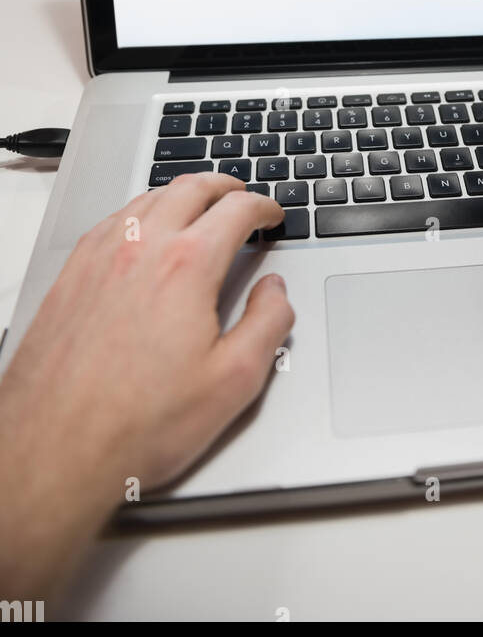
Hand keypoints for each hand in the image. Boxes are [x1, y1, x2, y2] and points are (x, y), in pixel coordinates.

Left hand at [0, 174, 292, 596]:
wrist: (54, 450)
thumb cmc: (137, 424)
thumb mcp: (234, 383)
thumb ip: (268, 324)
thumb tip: (275, 291)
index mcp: (187, 265)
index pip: (237, 211)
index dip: (264, 207)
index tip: (272, 215)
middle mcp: (140, 247)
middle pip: (190, 189)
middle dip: (225, 186)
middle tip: (242, 197)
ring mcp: (99, 257)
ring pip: (147, 199)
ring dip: (182, 195)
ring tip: (199, 208)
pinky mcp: (70, 275)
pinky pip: (111, 221)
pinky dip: (140, 213)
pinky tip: (143, 234)